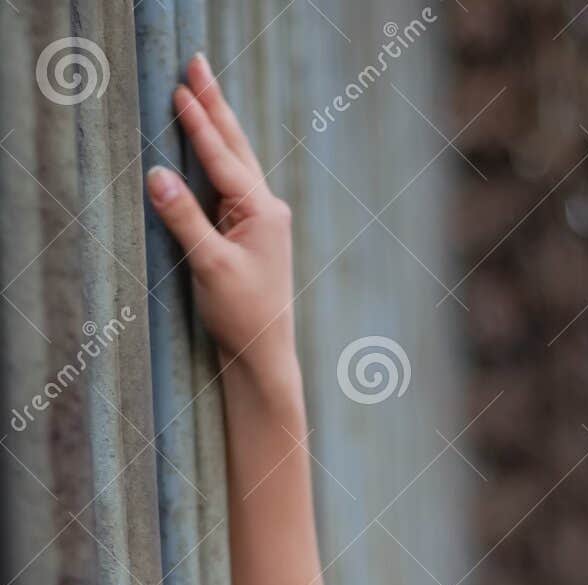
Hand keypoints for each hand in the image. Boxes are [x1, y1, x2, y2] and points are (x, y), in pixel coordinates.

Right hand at [145, 53, 294, 376]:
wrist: (264, 354)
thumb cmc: (243, 315)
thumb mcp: (209, 266)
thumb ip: (184, 219)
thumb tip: (156, 175)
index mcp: (262, 213)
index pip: (223, 159)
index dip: (198, 124)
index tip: (179, 89)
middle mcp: (267, 210)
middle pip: (236, 147)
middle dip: (214, 105)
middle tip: (197, 63)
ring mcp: (263, 221)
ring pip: (236, 161)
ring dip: (219, 124)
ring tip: (203, 90)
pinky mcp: (253, 234)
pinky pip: (233, 183)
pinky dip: (220, 156)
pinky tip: (214, 144)